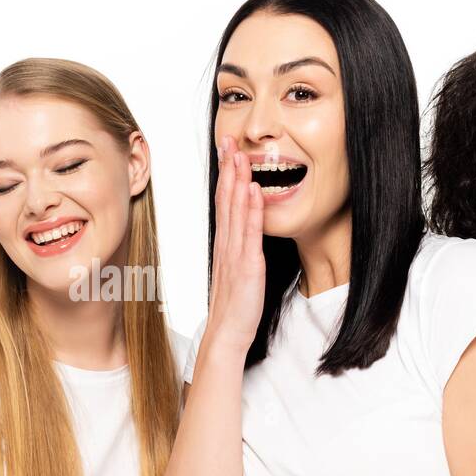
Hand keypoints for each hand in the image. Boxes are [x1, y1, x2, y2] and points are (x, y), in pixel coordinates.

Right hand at [205, 135, 264, 355]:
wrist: (227, 335)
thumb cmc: (234, 307)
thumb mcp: (236, 272)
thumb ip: (238, 250)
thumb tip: (243, 231)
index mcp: (224, 245)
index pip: (223, 203)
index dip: (225, 176)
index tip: (227, 151)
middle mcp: (227, 245)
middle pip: (225, 200)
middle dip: (227, 169)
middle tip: (228, 140)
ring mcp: (235, 254)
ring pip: (234, 211)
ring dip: (237, 181)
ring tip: (239, 155)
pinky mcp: (247, 267)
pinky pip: (248, 233)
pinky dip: (249, 210)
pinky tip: (252, 191)